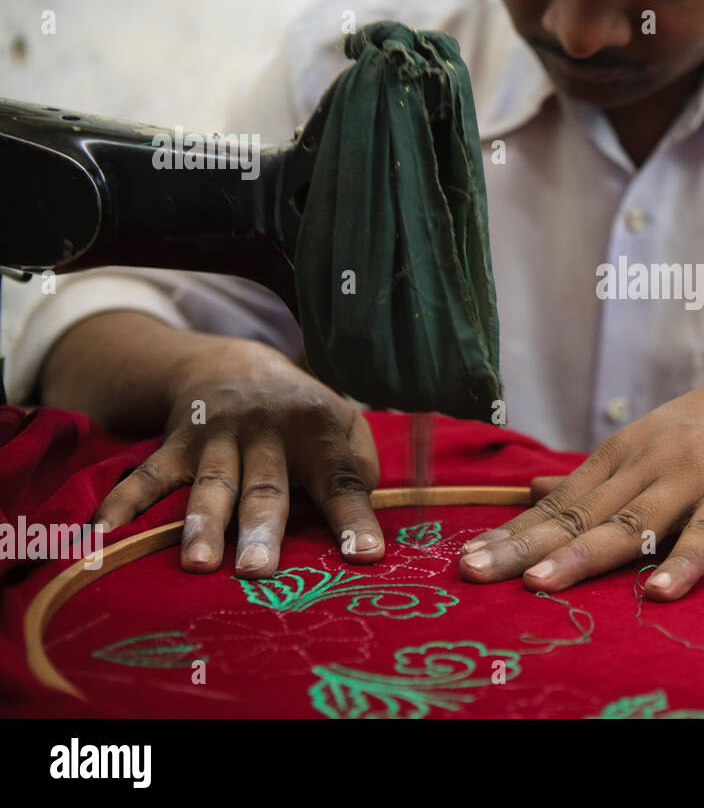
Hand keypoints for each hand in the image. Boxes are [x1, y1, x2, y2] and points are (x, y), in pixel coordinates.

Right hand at [93, 338, 383, 577]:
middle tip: (260, 571)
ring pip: (212, 486)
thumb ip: (361, 468)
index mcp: (318, 433)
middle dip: (262, 529)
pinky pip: (148, 475)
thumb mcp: (344, 424)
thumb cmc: (302, 415)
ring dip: (203, 525)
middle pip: (267, 488)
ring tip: (198, 565)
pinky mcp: (177, 444)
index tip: (366, 556)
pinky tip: (103, 533)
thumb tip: (363, 516)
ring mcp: (220, 439)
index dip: (355, 518)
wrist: (235, 365)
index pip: (342, 481)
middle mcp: (269, 434)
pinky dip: (124, 502)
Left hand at [458, 354, 703, 599]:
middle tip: (474, 572)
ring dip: (586, 555)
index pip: (558, 502)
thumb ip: (594, 476)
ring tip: (541, 585)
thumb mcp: (646, 443)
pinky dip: (685, 562)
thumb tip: (534, 488)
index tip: (467, 558)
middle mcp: (646, 465)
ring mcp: (689, 480)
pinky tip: (661, 594)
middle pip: (580, 514)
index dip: (513, 532)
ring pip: (632, 524)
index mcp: (621, 455)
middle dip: (525, 546)